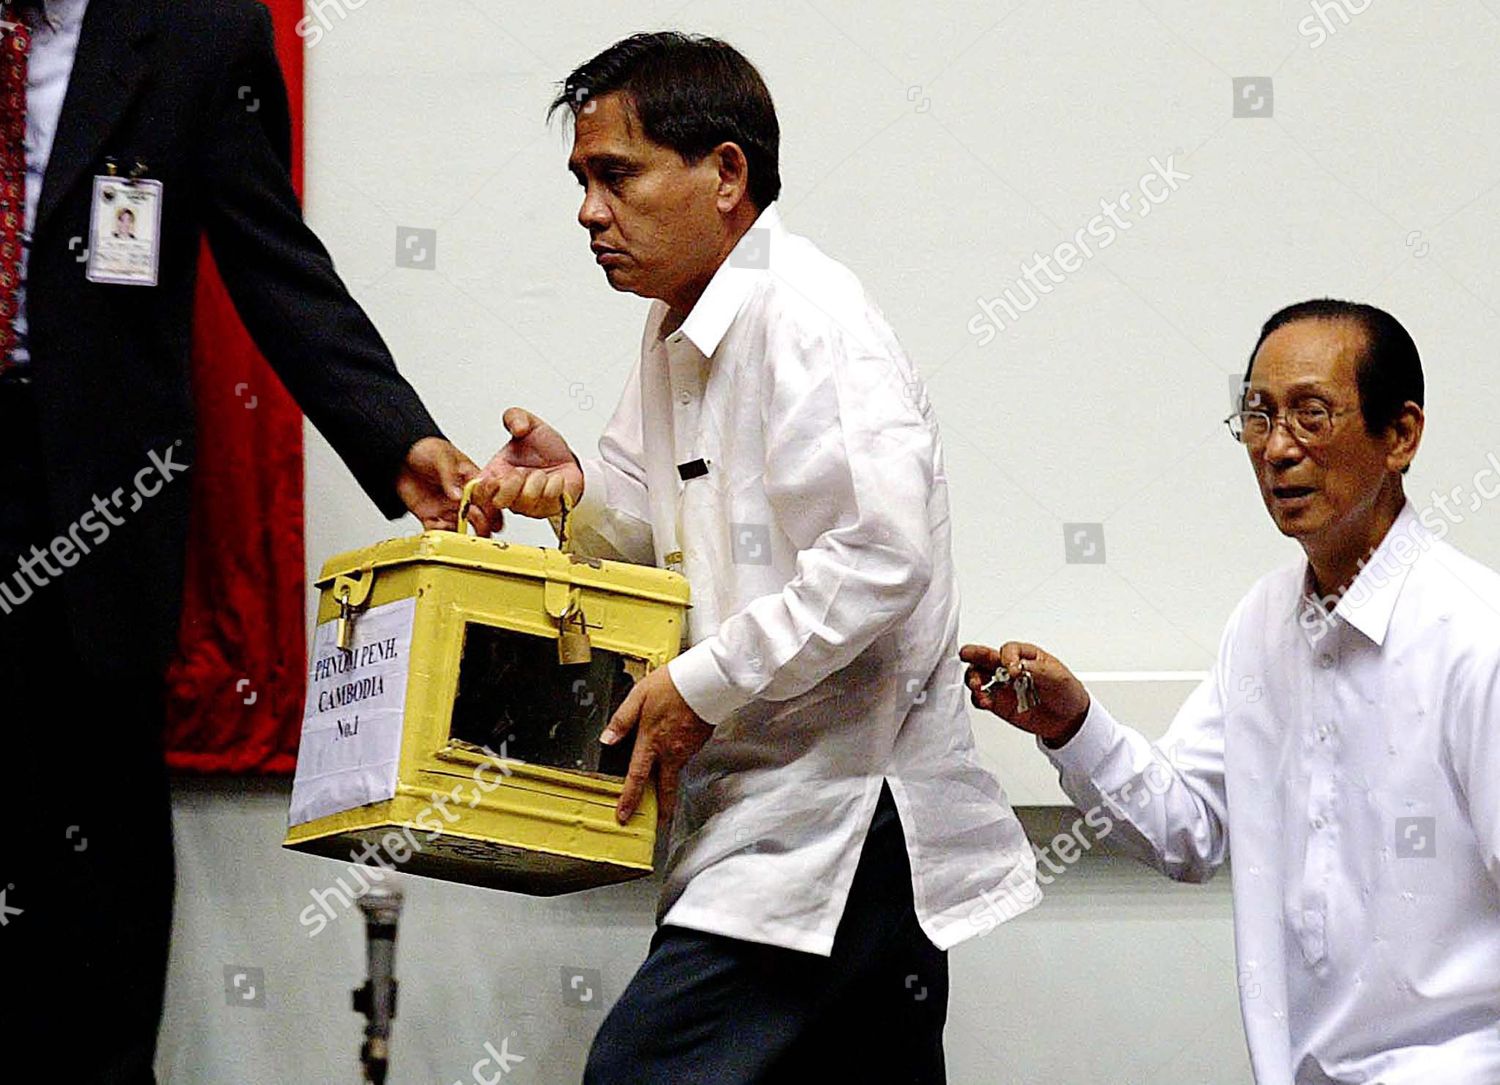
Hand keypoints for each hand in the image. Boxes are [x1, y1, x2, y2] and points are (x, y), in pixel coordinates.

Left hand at [395, 437, 493, 532]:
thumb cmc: (425, 450)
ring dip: (462, 534)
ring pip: (461, 528)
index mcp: (469, 480)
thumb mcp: (441, 456)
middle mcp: (460, 497)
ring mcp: (446, 508)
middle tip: (482, 532)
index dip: (492, 509)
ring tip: (459, 536)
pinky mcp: (430, 516)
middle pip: (478, 516)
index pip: (486, 497)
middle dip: (482, 526)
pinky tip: (438, 529)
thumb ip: (450, 475)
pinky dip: (440, 534)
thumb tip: (459, 495)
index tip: (494, 516)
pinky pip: (438, 531)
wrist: (399, 456)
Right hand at [470, 407, 584, 521]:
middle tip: (520, 471)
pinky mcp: (548, 509)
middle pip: (498, 502)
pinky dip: (555, 484)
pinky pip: (549, 500)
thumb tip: (517, 426)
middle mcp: (509, 494)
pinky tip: (557, 478)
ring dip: (537, 481)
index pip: (478, 491)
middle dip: (511, 485)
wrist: (569, 459)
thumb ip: (516, 417)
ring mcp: (528, 505)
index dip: (484, 487)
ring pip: (526, 500)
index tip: (498, 475)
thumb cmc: (544, 447)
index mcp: (495, 475)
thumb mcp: (529, 424)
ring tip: (542, 472)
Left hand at [601, 665, 712, 825]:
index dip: (629, 798)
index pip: (637, 777)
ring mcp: (687, 749)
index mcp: (651, 741)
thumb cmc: (673, 685)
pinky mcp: (699, 742)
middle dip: (662, 807)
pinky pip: (685, 756)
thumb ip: (622, 719)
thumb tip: (607, 739)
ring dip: (668, 782)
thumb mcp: (638, 696)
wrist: (706, 680)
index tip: (624, 814)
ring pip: (675, 771)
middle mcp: (670, 750)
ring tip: (662, 789)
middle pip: (665, 787)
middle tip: (659, 821)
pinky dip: (679, 760)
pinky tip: (677, 751)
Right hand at [959, 641, 1090, 747]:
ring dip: (973, 678)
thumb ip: (1036, 669)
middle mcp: (1010, 668)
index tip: (1014, 670)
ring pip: (978, 676)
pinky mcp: (999, 704)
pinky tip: (983, 701)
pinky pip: (982, 699)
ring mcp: (1003, 686)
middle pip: (985, 657)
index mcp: (1025, 656)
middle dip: (974, 654)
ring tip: (977, 686)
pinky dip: (978, 699)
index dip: (1007, 657)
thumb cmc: (1066, 692)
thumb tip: (1017, 666)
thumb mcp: (1058, 676)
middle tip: (967, 654)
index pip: (1008, 649)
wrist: (1069, 719)